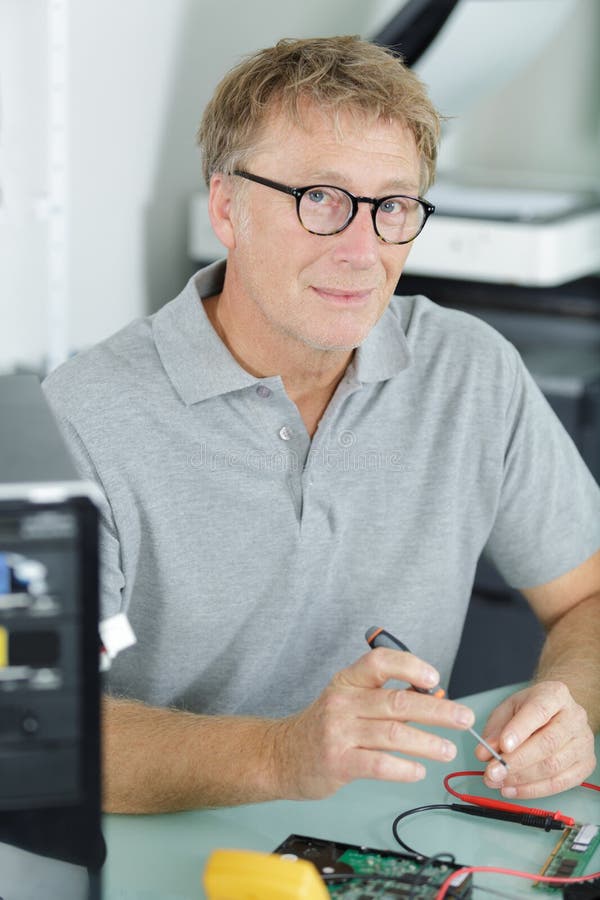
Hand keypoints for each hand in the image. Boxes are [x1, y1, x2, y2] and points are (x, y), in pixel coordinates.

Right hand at [270, 648, 475, 799]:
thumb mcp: (349, 700)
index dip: (410, 666)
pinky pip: (379, 764)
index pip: (380, 662)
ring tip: (448, 750)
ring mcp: (339, 733)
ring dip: (428, 743)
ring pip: (394, 734)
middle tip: (463, 718)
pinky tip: (419, 770)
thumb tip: (435, 698)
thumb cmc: (324, 726)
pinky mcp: (338, 762)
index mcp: (347, 681)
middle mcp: (343, 703)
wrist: (281, 754)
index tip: (435, 677)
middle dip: (437, 710)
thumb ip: (386, 698)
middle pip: (397, 702)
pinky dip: (404, 768)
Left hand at [477, 681, 595, 797]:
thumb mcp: (509, 708)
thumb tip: (484, 753)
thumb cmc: (532, 709)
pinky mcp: (585, 765)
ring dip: (522, 779)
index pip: (538, 711)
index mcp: (555, 695)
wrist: (558, 713)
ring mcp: (583, 742)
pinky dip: (533, 790)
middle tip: (492, 771)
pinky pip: (560, 784)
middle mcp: (575, 717)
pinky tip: (512, 789)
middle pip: (548, 743)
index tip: (502, 745)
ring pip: (554, 766)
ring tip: (497, 781)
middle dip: (517, 761)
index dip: (520, 730)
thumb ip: (495, 729)